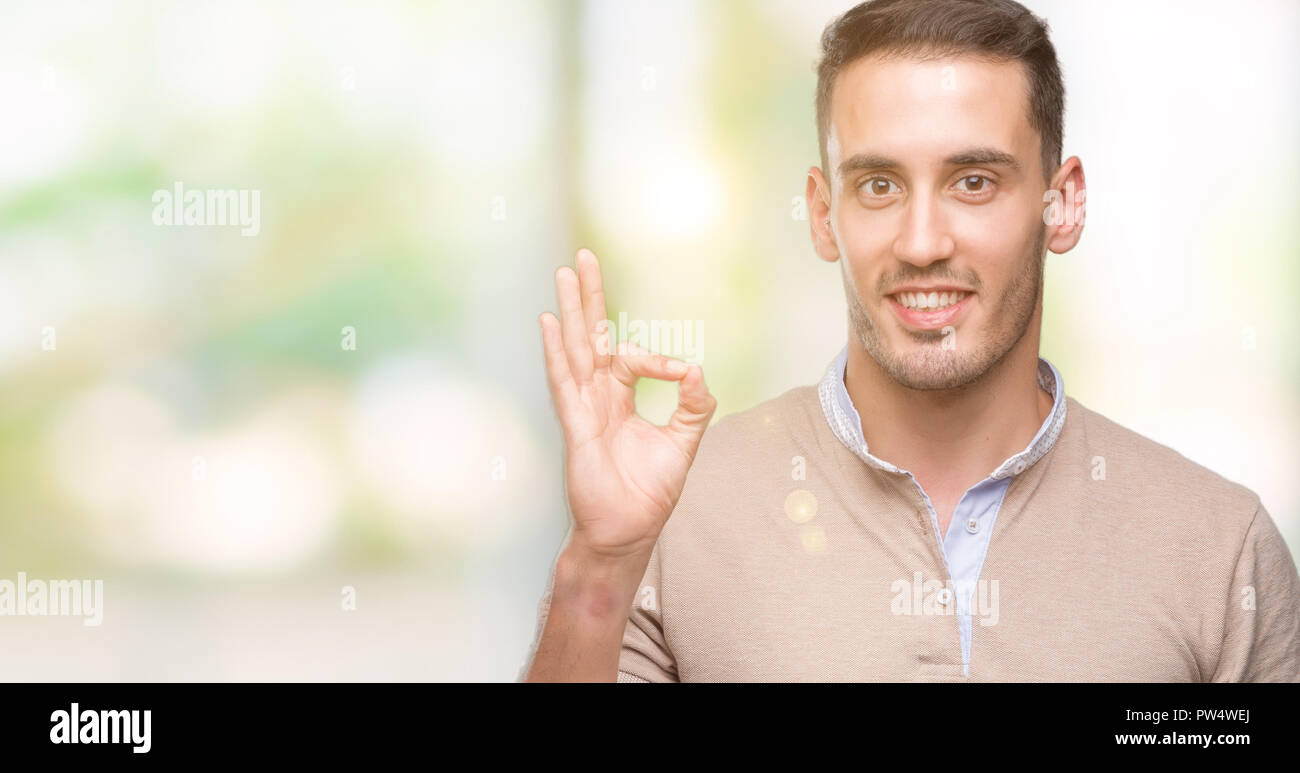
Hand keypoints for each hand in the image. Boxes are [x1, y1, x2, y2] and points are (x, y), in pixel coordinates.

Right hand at [539, 248, 716, 561]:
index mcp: (620, 398)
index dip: (660, 359)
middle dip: (589, 297)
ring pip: (577, 349)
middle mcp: (598, 396)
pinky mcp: (577, 425)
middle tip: (583, 257)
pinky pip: (565, 382)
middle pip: (592, 336)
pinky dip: (557, 352)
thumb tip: (696, 369)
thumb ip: (693, 405)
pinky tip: (550, 323)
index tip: (682, 375)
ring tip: (564, 274)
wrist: (628, 530)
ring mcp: (584, 408)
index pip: (633, 358)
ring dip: (572, 311)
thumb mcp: (683, 442)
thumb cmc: (649, 491)